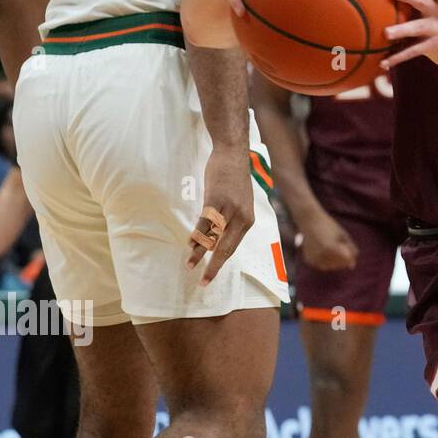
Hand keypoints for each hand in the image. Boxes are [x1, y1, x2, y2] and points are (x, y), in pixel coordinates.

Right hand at [187, 148, 256, 283]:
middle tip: (203, 282)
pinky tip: (190, 245)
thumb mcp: (240, 202)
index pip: (234, 247)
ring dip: (200, 254)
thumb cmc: (234, 179)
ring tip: (189, 266)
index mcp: (247, 220)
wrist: (233, 155)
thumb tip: (219, 236)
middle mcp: (241, 217)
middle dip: (214, 267)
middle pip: (226, 248)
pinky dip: (197, 235)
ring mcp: (229, 209)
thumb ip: (232, 219)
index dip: (221, 261)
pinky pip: (205, 223)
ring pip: (213, 238)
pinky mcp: (216, 200)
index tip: (212, 274)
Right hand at [296, 208, 357, 271]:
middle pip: (340, 264)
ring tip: (332, 246)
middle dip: (344, 258)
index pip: (347, 260)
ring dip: (336, 260)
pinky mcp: (309, 260)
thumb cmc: (329, 226)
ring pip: (332, 266)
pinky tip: (325, 250)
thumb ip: (351, 250)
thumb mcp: (343, 236)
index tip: (348, 246)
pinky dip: (327, 260)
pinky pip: (323, 265)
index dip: (351, 255)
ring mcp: (313, 259)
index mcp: (330, 248)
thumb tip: (352, 266)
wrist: (309, 220)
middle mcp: (320, 255)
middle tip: (339, 244)